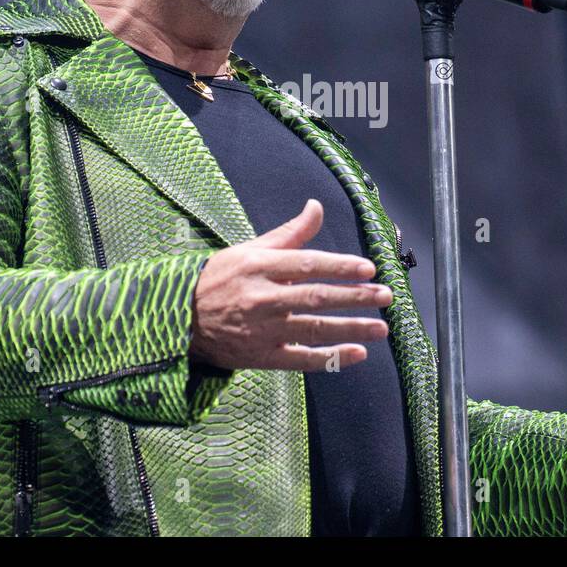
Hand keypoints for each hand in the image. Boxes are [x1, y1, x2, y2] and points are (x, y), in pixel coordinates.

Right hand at [188, 199, 391, 371]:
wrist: (180, 320)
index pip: (308, 265)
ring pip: (314, 329)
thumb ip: (290, 233)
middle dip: (355, 297)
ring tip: (381, 327)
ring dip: (351, 328)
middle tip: (385, 296)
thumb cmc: (221, 279)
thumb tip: (316, 206)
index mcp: (260, 266)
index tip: (368, 269)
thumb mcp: (250, 249)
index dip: (340, 267)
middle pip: (317, 297)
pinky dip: (332, 358)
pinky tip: (358, 353)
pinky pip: (302, 360)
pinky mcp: (263, 356)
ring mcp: (263, 330)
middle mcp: (263, 298)